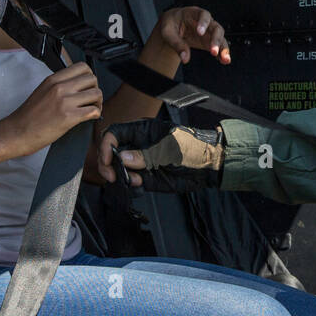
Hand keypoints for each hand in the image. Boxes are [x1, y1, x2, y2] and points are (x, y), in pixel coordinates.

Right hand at [2, 62, 102, 157]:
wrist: (16, 132)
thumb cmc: (28, 116)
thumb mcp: (42, 91)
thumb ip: (59, 85)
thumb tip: (78, 85)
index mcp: (53, 79)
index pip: (82, 67)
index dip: (89, 76)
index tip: (87, 86)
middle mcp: (59, 87)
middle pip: (92, 79)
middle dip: (95, 89)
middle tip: (91, 99)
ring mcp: (64, 101)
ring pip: (96, 94)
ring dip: (98, 103)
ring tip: (91, 109)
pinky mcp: (69, 117)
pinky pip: (94, 111)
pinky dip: (96, 114)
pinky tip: (90, 117)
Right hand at [98, 115, 222, 191]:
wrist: (208, 167)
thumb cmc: (193, 149)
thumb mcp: (168, 150)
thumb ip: (145, 154)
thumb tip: (122, 157)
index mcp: (143, 130)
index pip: (115, 133)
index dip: (106, 145)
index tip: (107, 160)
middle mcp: (138, 145)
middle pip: (112, 152)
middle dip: (108, 164)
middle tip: (112, 176)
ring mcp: (142, 161)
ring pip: (119, 169)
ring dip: (121, 176)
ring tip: (135, 180)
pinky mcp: (147, 177)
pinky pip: (131, 181)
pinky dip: (130, 184)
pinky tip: (139, 184)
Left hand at [152, 6, 230, 64]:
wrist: (173, 26)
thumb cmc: (171, 25)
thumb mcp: (168, 32)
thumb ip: (176, 44)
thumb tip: (185, 58)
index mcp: (194, 13)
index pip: (203, 15)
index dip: (204, 23)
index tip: (200, 33)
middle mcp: (206, 22)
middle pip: (216, 28)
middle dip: (216, 40)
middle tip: (213, 51)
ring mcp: (209, 32)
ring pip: (221, 38)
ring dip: (223, 49)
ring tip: (225, 59)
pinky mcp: (210, 41)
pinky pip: (219, 47)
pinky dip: (222, 54)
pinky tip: (223, 61)